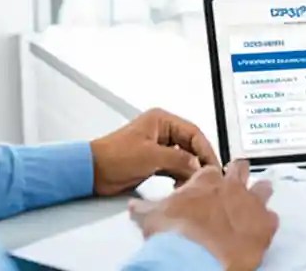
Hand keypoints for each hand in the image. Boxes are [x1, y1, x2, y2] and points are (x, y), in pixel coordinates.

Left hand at [90, 108, 219, 195]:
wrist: (92, 172)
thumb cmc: (113, 156)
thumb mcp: (150, 156)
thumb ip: (178, 159)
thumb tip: (197, 164)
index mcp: (161, 121)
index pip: (193, 132)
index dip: (205, 149)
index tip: (213, 164)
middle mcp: (161, 131)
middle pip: (190, 145)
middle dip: (198, 161)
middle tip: (207, 176)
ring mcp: (157, 146)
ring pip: (183, 157)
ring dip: (189, 170)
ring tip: (194, 182)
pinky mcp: (153, 161)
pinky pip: (174, 167)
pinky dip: (179, 176)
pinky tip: (181, 185)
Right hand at [130, 160, 277, 270]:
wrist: (192, 256)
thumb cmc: (174, 233)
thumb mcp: (152, 215)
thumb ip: (146, 207)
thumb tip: (136, 205)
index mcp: (206, 180)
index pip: (211, 171)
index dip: (210, 180)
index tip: (207, 187)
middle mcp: (231, 186)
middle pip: (241, 170)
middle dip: (239, 175)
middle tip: (234, 185)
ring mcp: (251, 204)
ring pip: (264, 188)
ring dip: (260, 194)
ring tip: (256, 203)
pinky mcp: (265, 224)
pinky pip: (272, 218)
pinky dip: (268, 224)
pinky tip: (261, 230)